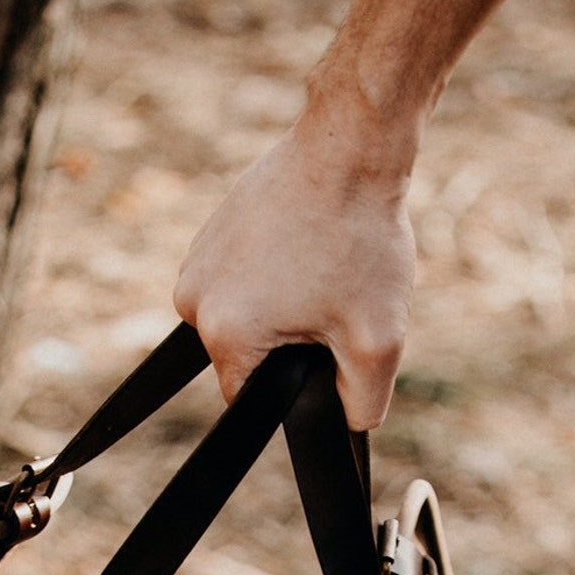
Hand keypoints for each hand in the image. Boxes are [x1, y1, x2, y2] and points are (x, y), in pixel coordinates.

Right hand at [174, 113, 415, 430]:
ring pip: (246, 315)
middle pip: (246, 356)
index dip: (292, 386)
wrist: (350, 146)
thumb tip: (350, 428)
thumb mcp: (379, 342)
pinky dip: (277, 270)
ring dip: (284, 305)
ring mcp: (198, 258)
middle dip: (290, 342)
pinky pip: (244, 277)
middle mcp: (195, 298)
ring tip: (324, 268)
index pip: (248, 400)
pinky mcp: (212, 229)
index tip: (324, 348)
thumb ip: (362, 405)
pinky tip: (311, 244)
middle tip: (334, 302)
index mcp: (224, 333)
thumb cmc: (360, 239)